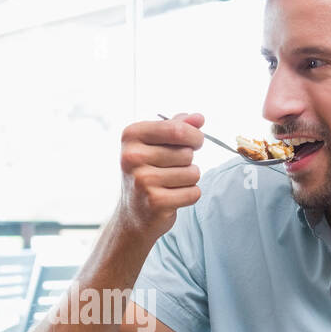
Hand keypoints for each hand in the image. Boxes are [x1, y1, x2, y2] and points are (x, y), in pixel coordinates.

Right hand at [118, 112, 204, 239]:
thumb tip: (199, 118)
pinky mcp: (155, 202)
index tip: (195, 142)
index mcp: (132, 135)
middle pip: (187, 153)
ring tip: (171, 184)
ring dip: (189, 180)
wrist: (133, 213)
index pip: (177, 129)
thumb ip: (176, 127)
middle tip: (172, 170)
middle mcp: (132, 157)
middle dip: (188, 161)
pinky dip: (189, 196)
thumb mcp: (156, 144)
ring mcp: (143, 180)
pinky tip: (173, 198)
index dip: (194, 136)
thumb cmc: (148, 173)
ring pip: (193, 173)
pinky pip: (193, 193)